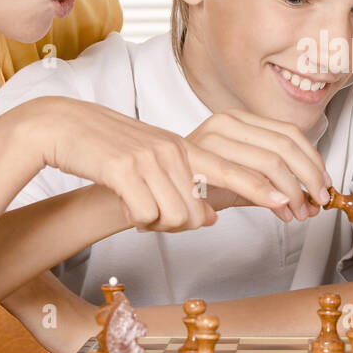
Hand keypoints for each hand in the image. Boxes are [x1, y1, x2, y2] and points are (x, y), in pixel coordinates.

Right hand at [28, 96, 288, 231]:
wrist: (61, 128)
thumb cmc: (108, 153)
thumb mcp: (155, 166)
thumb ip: (185, 187)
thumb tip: (208, 217)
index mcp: (184, 146)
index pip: (237, 165)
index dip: (266, 187)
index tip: (290, 204)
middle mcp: (174, 148)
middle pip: (217, 191)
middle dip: (229, 209)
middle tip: (232, 217)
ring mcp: (150, 156)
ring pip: (178, 215)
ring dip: (161, 223)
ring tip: (139, 210)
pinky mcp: (122, 167)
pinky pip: (147, 214)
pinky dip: (138, 219)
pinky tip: (126, 207)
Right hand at [188, 110, 333, 221]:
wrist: (156, 187)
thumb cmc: (198, 182)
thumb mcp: (241, 176)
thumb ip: (273, 181)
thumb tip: (309, 197)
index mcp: (240, 119)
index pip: (291, 133)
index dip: (314, 160)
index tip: (325, 184)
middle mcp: (228, 121)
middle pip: (286, 146)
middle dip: (309, 178)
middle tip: (317, 202)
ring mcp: (213, 137)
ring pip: (272, 161)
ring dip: (293, 192)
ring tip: (298, 213)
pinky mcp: (202, 158)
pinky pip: (247, 176)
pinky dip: (271, 195)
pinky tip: (281, 209)